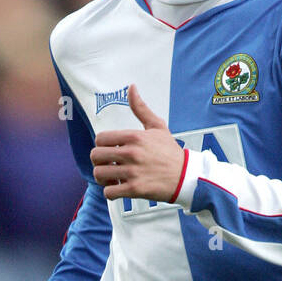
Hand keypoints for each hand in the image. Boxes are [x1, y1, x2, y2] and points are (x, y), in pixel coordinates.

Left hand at [90, 83, 185, 202]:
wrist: (186, 176)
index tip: (109, 152)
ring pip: (99, 174)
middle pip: (95, 156)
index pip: (100, 139)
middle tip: (107, 166)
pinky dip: (110, 193)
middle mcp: (131, 153)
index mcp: (134, 136)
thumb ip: (141, 108)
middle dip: (98, 162)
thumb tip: (131, 88)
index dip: (101, 146)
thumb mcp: (157, 126)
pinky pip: (109, 192)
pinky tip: (118, 189)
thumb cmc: (170, 152)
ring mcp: (132, 172)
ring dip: (103, 178)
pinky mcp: (135, 189)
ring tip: (112, 179)